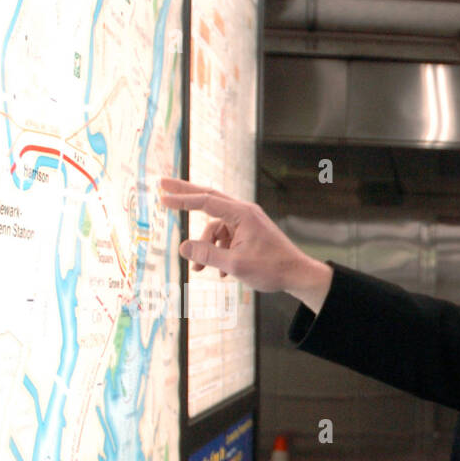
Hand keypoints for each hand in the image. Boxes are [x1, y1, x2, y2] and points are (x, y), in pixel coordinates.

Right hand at [157, 178, 332, 311]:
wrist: (298, 276)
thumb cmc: (272, 269)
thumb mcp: (235, 264)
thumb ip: (207, 255)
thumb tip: (183, 248)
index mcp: (242, 214)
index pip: (206, 201)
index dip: (182, 199)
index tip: (162, 197)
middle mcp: (244, 213)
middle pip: (208, 199)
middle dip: (185, 196)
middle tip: (161, 185)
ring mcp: (247, 223)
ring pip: (216, 229)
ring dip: (206, 248)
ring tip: (199, 270)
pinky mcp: (249, 234)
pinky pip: (226, 239)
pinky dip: (220, 253)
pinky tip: (222, 274)